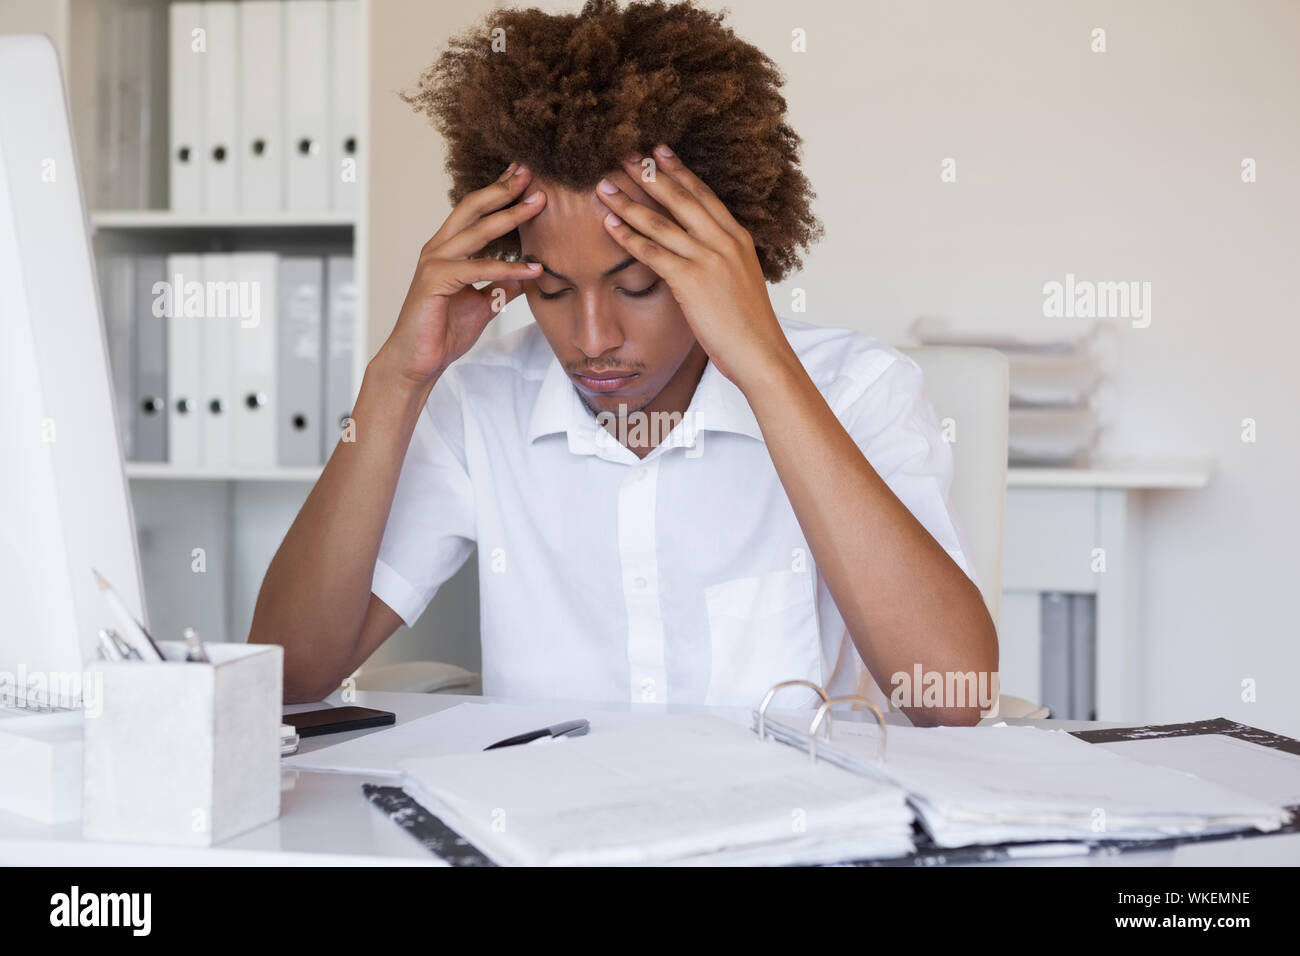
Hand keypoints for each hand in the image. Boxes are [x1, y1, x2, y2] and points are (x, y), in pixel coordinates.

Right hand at [377, 163, 546, 388]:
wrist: (419, 361)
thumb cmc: (444, 331)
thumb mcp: (484, 303)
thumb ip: (502, 286)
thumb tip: (528, 276)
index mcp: (447, 248)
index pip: (475, 211)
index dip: (499, 191)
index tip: (524, 175)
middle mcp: (438, 248)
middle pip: (474, 207)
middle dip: (504, 189)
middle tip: (532, 173)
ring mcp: (434, 262)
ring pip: (477, 231)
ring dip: (511, 216)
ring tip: (540, 204)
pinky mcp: (435, 281)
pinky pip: (478, 269)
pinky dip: (508, 269)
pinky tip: (532, 269)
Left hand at [595, 144, 794, 388]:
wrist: (760, 352)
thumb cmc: (749, 327)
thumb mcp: (741, 282)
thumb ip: (723, 262)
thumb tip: (704, 256)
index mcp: (738, 239)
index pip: (704, 194)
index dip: (679, 171)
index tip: (659, 151)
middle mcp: (724, 241)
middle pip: (681, 198)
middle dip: (649, 173)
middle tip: (624, 153)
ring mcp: (709, 259)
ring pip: (661, 221)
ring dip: (629, 201)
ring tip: (604, 185)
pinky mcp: (691, 280)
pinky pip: (652, 252)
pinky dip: (628, 237)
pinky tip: (609, 225)